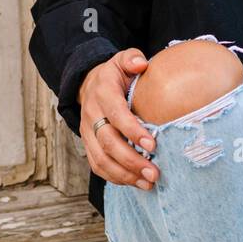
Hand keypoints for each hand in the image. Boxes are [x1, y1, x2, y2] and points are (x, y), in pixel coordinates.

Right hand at [78, 49, 160, 190]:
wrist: (89, 85)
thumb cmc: (114, 75)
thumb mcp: (122, 60)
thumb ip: (132, 58)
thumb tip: (141, 64)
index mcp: (103, 93)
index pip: (116, 114)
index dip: (132, 131)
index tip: (152, 144)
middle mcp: (92, 115)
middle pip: (108, 142)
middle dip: (131, 160)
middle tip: (154, 172)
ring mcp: (88, 133)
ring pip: (101, 159)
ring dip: (125, 175)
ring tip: (148, 183)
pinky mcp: (88, 145)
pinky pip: (98, 166)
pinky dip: (116, 178)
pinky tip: (136, 183)